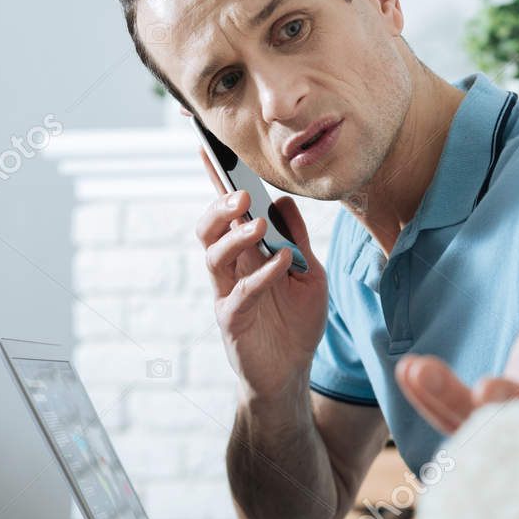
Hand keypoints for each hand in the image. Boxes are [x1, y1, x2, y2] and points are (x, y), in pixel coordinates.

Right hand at [195, 159, 327, 399]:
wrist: (292, 370)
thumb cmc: (296, 320)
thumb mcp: (310, 272)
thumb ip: (298, 239)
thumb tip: (283, 200)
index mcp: (247, 251)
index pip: (228, 212)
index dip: (216, 181)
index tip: (209, 148)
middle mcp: (231, 268)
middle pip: (209, 229)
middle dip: (219, 208)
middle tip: (240, 194)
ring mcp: (227, 294)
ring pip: (213, 257)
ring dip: (234, 237)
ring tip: (256, 224)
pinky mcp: (233, 321)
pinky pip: (240, 293)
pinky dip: (261, 275)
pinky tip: (283, 262)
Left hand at [396, 264, 518, 434]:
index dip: (518, 401)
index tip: (486, 389)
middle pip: (503, 426)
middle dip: (471, 410)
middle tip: (450, 390)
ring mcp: (505, 426)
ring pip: (468, 425)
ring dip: (439, 399)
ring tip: (412, 370)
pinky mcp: (478, 422)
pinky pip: (450, 416)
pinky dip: (428, 397)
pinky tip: (408, 371)